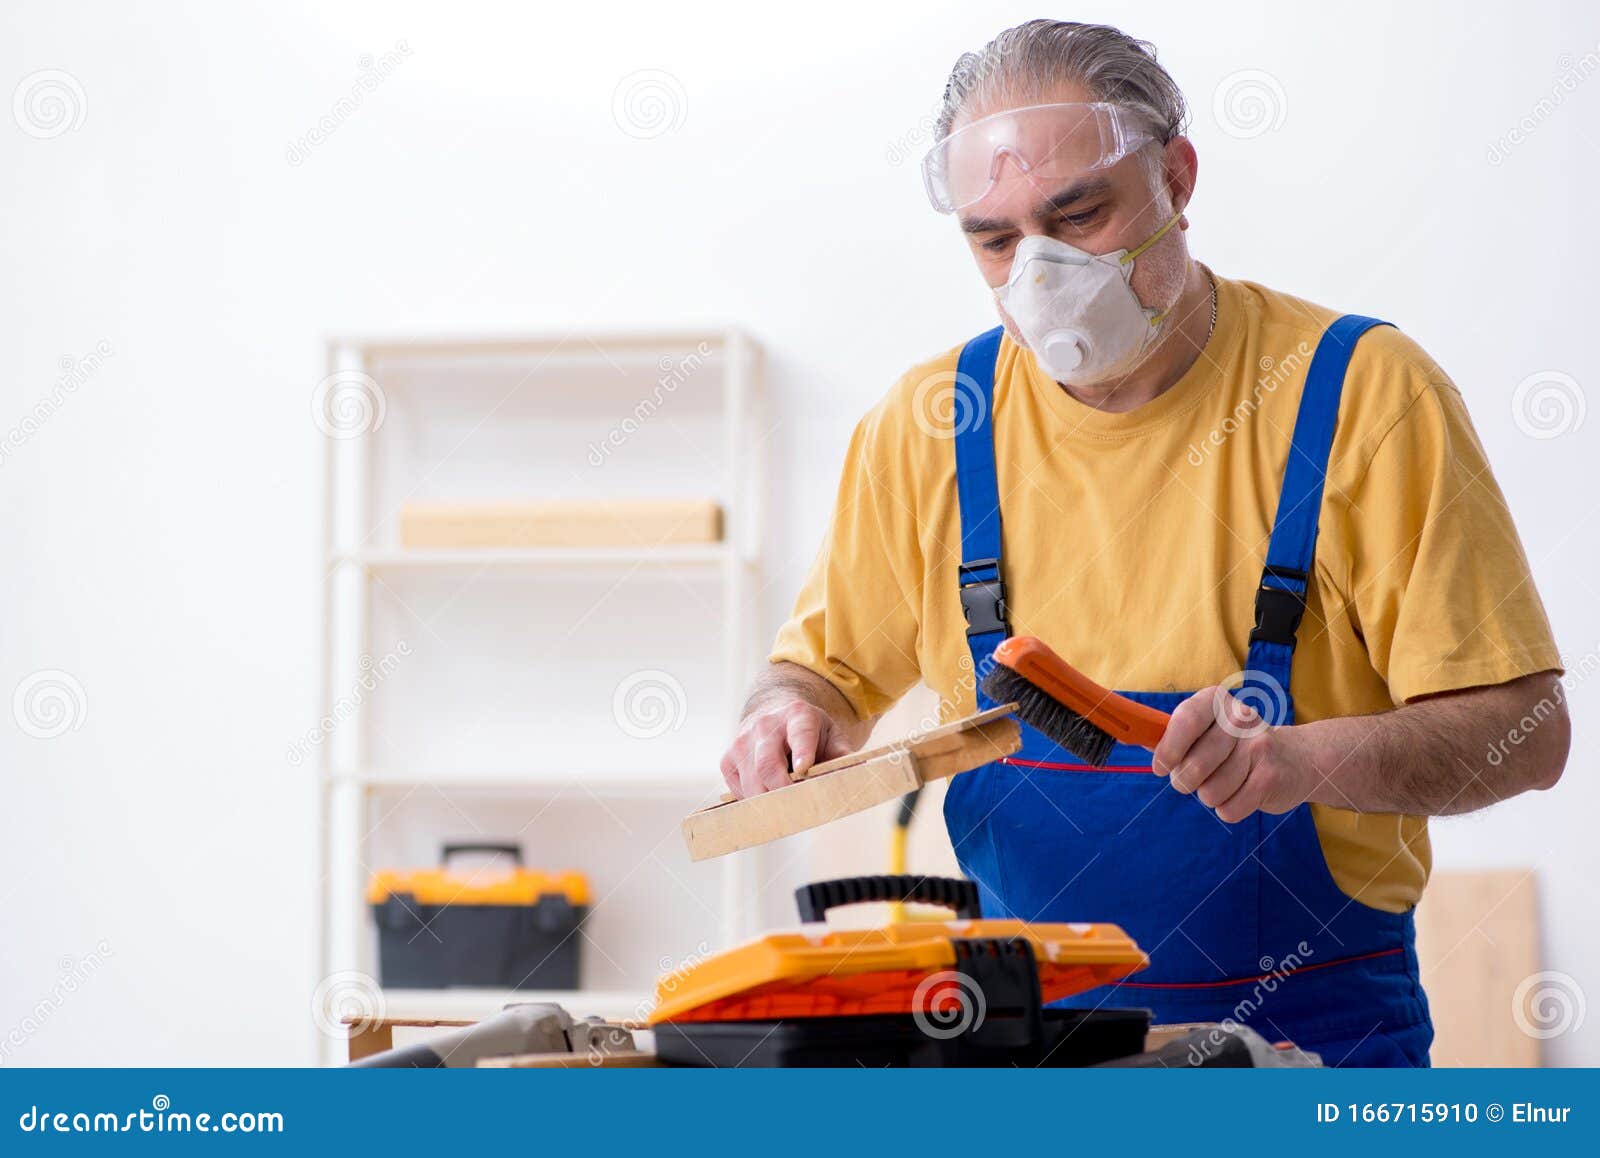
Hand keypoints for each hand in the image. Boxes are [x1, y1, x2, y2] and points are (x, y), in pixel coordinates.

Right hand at [719, 699, 855, 799]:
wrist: (775, 717)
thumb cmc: (809, 734)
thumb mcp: (831, 737)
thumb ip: (842, 757)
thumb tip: (852, 780)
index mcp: (798, 715)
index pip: (800, 733)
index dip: (801, 751)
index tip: (804, 769)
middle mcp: (765, 725)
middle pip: (768, 764)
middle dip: (783, 792)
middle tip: (799, 811)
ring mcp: (742, 741)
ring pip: (752, 782)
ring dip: (770, 803)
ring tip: (788, 810)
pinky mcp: (728, 759)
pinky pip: (739, 790)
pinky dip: (755, 801)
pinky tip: (769, 798)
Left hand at [1150, 687, 1314, 822]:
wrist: (1297, 759)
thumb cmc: (1236, 746)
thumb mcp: (1206, 729)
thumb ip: (1169, 734)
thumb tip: (1126, 736)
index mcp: (1216, 701)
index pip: (1185, 720)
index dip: (1168, 749)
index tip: (1160, 767)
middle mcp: (1240, 718)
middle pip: (1193, 765)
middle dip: (1185, 782)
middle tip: (1192, 779)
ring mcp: (1259, 747)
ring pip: (1209, 792)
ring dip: (1209, 796)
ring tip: (1225, 782)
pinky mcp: (1272, 777)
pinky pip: (1229, 809)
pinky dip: (1228, 809)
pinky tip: (1242, 793)